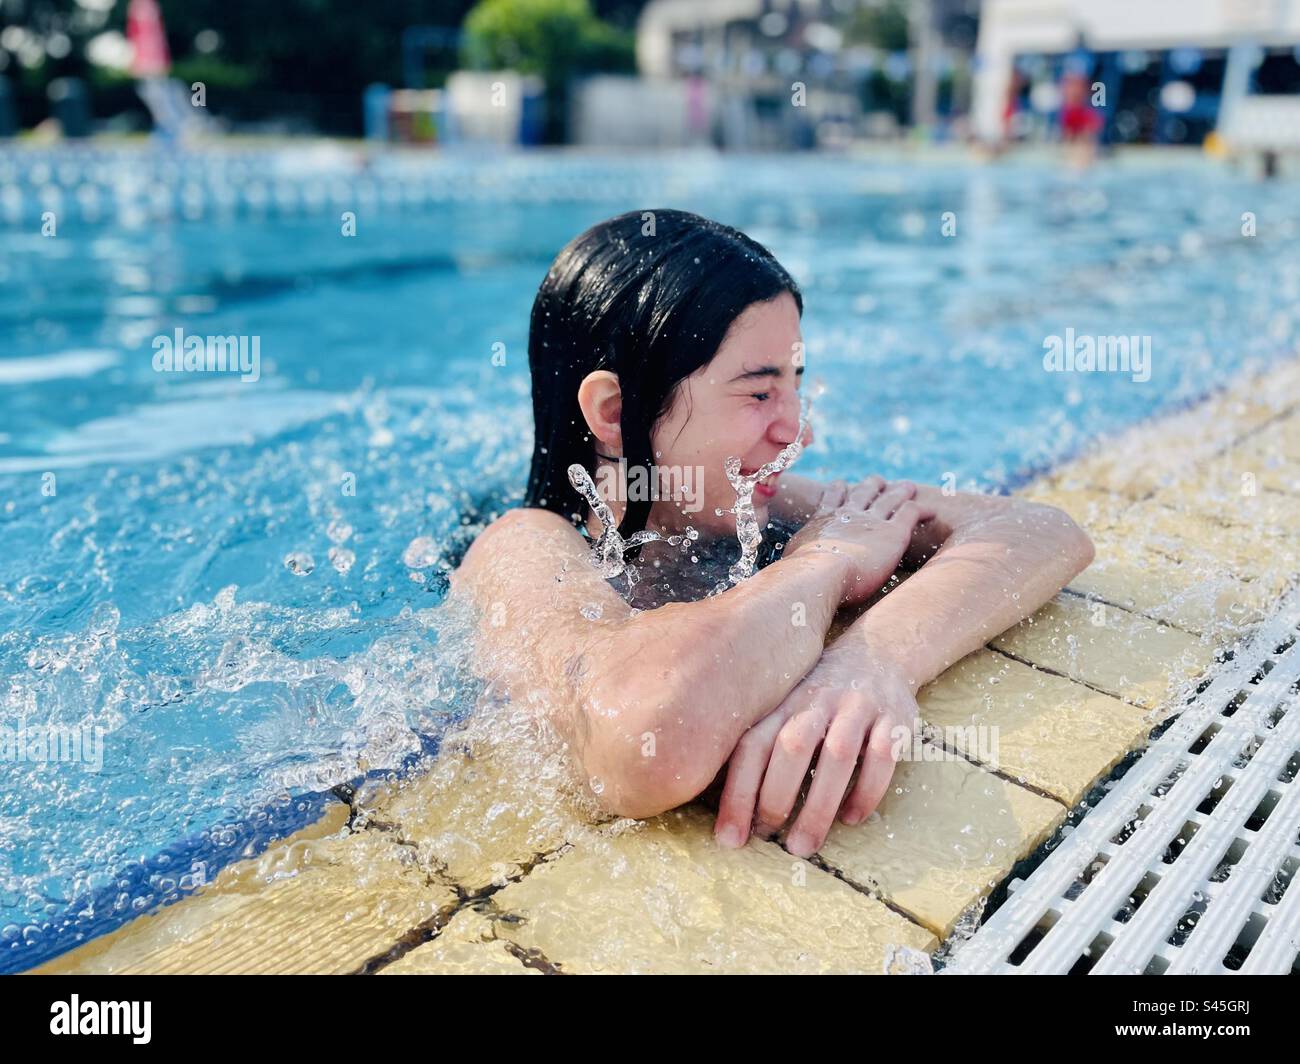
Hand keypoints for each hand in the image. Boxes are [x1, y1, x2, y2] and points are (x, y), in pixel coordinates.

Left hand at [712, 644, 919, 857]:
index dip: (737, 792)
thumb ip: (762, 743)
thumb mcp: (786, 705)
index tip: (729, 837)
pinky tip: (851, 819)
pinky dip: (866, 791)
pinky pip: (882, 757)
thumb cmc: (820, 695)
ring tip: (802, 845)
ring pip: (837, 755)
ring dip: (818, 805)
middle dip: (775, 798)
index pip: (752, 745)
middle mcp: (818, 700)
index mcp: (784, 701)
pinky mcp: (894, 718)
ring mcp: (858, 707)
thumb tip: (729, 808)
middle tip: (766, 838)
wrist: (880, 652)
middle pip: (792, 747)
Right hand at [784, 477, 933, 607]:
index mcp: (822, 520)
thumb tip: (781, 578)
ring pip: (890, 498)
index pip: (832, 498)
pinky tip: (932, 511)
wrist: (818, 573)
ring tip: (908, 487)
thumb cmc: (800, 575)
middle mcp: (848, 514)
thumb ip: (792, 564)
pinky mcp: (893, 532)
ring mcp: (871, 520)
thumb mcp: (790, 564)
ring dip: (900, 491)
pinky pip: (911, 513)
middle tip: (878, 480)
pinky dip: (921, 509)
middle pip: (863, 492)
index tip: (841, 484)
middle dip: (871, 486)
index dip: (838, 490)